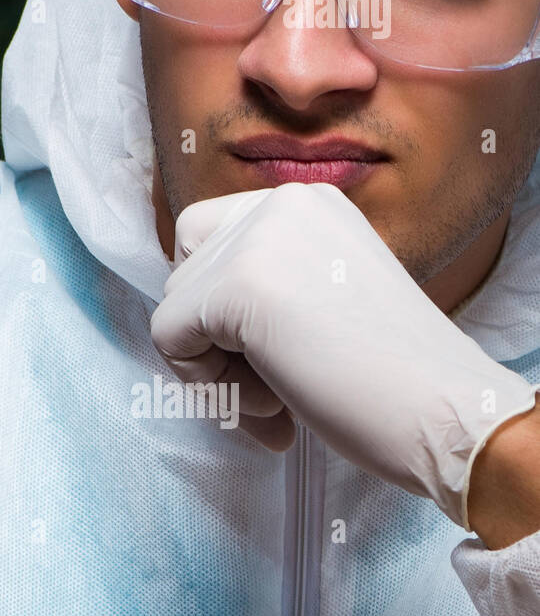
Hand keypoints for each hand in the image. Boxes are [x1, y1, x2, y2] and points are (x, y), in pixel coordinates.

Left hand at [150, 182, 536, 527]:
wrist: (448, 412)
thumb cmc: (391, 374)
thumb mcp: (320, 293)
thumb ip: (262, 281)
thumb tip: (182, 313)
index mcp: (304, 203)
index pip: (204, 239)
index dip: (216, 305)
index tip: (267, 355)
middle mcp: (278, 204)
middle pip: (185, 274)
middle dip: (216, 344)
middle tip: (275, 392)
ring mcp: (255, 240)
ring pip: (174, 308)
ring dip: (217, 372)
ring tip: (283, 403)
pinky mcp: (235, 286)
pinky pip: (167, 337)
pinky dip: (203, 384)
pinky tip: (274, 404)